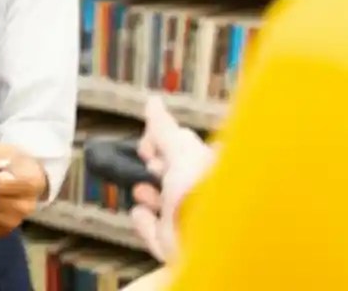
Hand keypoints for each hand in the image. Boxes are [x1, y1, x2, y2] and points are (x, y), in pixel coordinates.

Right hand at [130, 97, 214, 262]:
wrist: (200, 229)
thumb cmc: (198, 184)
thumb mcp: (179, 147)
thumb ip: (164, 127)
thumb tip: (153, 102)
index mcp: (208, 171)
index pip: (186, 154)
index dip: (166, 147)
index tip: (150, 147)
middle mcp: (200, 197)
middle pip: (176, 181)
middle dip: (160, 170)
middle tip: (149, 164)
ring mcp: (186, 222)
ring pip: (165, 208)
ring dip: (150, 196)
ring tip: (142, 189)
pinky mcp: (172, 245)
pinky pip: (155, 233)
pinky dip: (145, 223)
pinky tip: (139, 212)